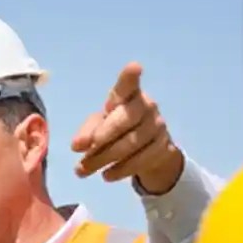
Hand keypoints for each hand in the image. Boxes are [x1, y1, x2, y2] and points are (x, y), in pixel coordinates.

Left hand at [71, 62, 184, 194]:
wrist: (147, 151)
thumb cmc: (115, 130)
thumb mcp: (98, 127)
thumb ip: (87, 133)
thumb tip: (77, 146)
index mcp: (127, 96)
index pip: (129, 85)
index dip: (130, 77)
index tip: (134, 67)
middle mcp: (146, 106)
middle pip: (126, 118)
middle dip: (102, 136)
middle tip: (80, 153)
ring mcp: (158, 126)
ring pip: (132, 142)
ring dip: (104, 159)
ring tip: (82, 170)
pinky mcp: (164, 146)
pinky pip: (141, 159)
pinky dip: (121, 169)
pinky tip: (106, 175)